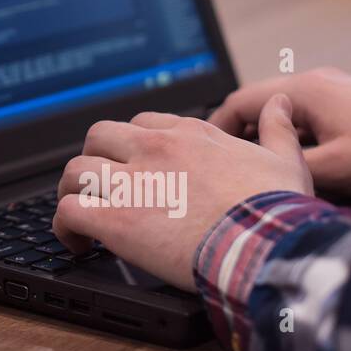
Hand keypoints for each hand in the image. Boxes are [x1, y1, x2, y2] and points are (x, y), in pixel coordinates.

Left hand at [54, 96, 312, 291]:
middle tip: (101, 187)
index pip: (141, 124)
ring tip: (80, 215)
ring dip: (72, 191)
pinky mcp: (116, 220)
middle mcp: (153, 150)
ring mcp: (131, 183)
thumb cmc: (278, 210)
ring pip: (75, 170)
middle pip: (98, 137)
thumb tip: (280, 104)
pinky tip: (76, 242)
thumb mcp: (286, 160)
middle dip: (94, 160)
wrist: (267, 246)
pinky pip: (68, 210)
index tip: (135, 167)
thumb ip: (277, 130)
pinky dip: (64, 226)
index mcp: (188, 135)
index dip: (132, 146)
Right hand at [209, 67, 350, 197]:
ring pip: (280, 106)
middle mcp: (314, 81)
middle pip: (257, 100)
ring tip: (258, 161)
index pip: (240, 101)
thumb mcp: (330, 170)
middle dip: (238, 130)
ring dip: (265, 131)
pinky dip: (289, 130)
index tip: (206, 149)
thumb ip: (283, 165)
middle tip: (227, 160)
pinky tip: (292, 155)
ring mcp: (331, 87)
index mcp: (303, 91)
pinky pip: (303, 110)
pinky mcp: (345, 98)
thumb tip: (251, 171)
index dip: (217, 126)